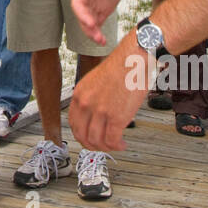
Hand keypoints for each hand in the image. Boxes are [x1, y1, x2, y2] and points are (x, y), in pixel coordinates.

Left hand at [68, 34, 148, 152]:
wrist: (134, 59)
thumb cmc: (120, 67)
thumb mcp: (95, 81)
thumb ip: (91, 98)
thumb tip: (96, 115)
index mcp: (79, 94)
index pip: (73, 123)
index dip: (81, 135)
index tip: (89, 138)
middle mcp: (86, 104)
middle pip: (82, 135)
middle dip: (91, 145)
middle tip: (101, 147)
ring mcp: (100, 111)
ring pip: (96, 141)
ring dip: (106, 148)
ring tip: (115, 145)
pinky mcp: (116, 118)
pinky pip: (112, 140)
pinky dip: (117, 146)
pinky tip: (122, 144)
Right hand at [71, 0, 128, 43]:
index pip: (77, 1)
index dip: (82, 14)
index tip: (92, 23)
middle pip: (81, 14)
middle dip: (88, 27)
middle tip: (98, 38)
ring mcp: (92, 1)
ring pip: (88, 20)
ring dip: (92, 32)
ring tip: (102, 42)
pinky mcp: (101, 6)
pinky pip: (97, 21)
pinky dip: (99, 31)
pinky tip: (104, 40)